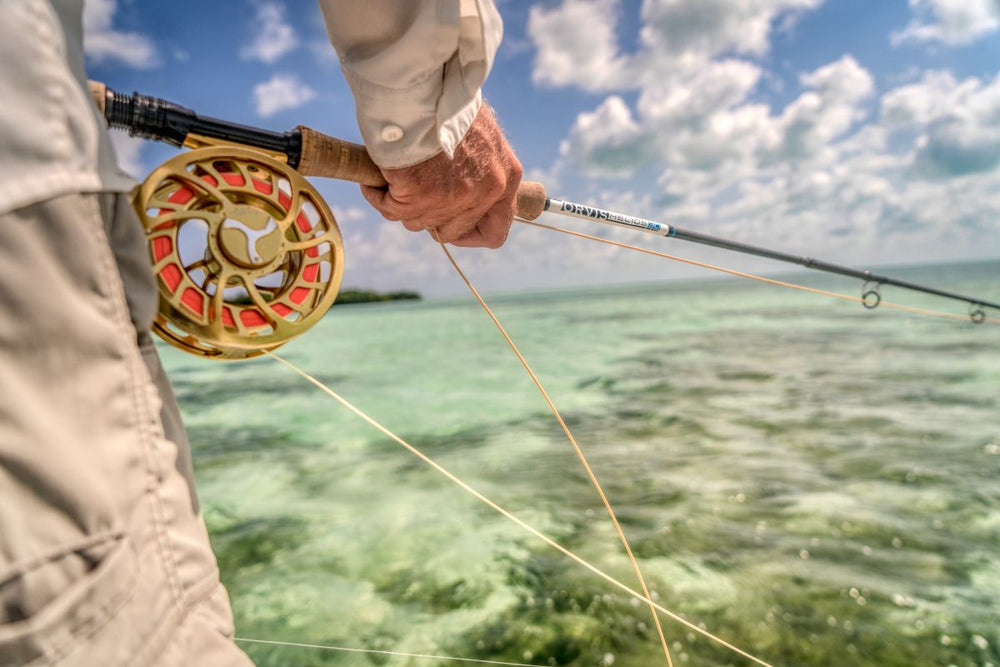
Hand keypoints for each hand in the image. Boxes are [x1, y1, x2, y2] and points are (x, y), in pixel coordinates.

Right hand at [360, 103, 522, 248]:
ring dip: (401, 203)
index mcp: (507, 177)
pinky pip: (390, 209)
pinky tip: (376, 177)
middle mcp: (486, 193)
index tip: (450, 227)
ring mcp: (452, 198)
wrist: (423, 84)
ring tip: (395, 174)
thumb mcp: (482, 134)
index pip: (496, 232)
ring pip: (418, 222)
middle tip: (413, 192)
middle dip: (428, 216)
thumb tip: (461, 191)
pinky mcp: (418, 197)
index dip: (469, 235)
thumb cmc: (448, 100)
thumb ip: (480, 168)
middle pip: (450, 231)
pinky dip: (378, 195)